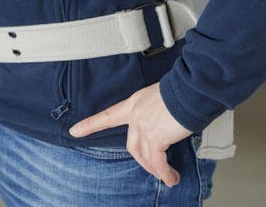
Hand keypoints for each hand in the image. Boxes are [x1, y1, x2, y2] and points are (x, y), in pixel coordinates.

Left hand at [69, 82, 191, 186]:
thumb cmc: (183, 90)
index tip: (75, 130)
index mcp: (135, 102)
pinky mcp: (155, 137)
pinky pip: (158, 162)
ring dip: (157, 169)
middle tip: (155, 168)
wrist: (190, 89)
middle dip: (143, 160)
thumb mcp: (163, 98)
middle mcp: (136, 114)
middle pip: (132, 145)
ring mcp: (144, 126)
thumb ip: (158, 112)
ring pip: (146, 155)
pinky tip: (171, 177)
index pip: (109, 115)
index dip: (91, 124)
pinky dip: (165, 172)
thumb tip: (167, 125)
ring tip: (169, 176)